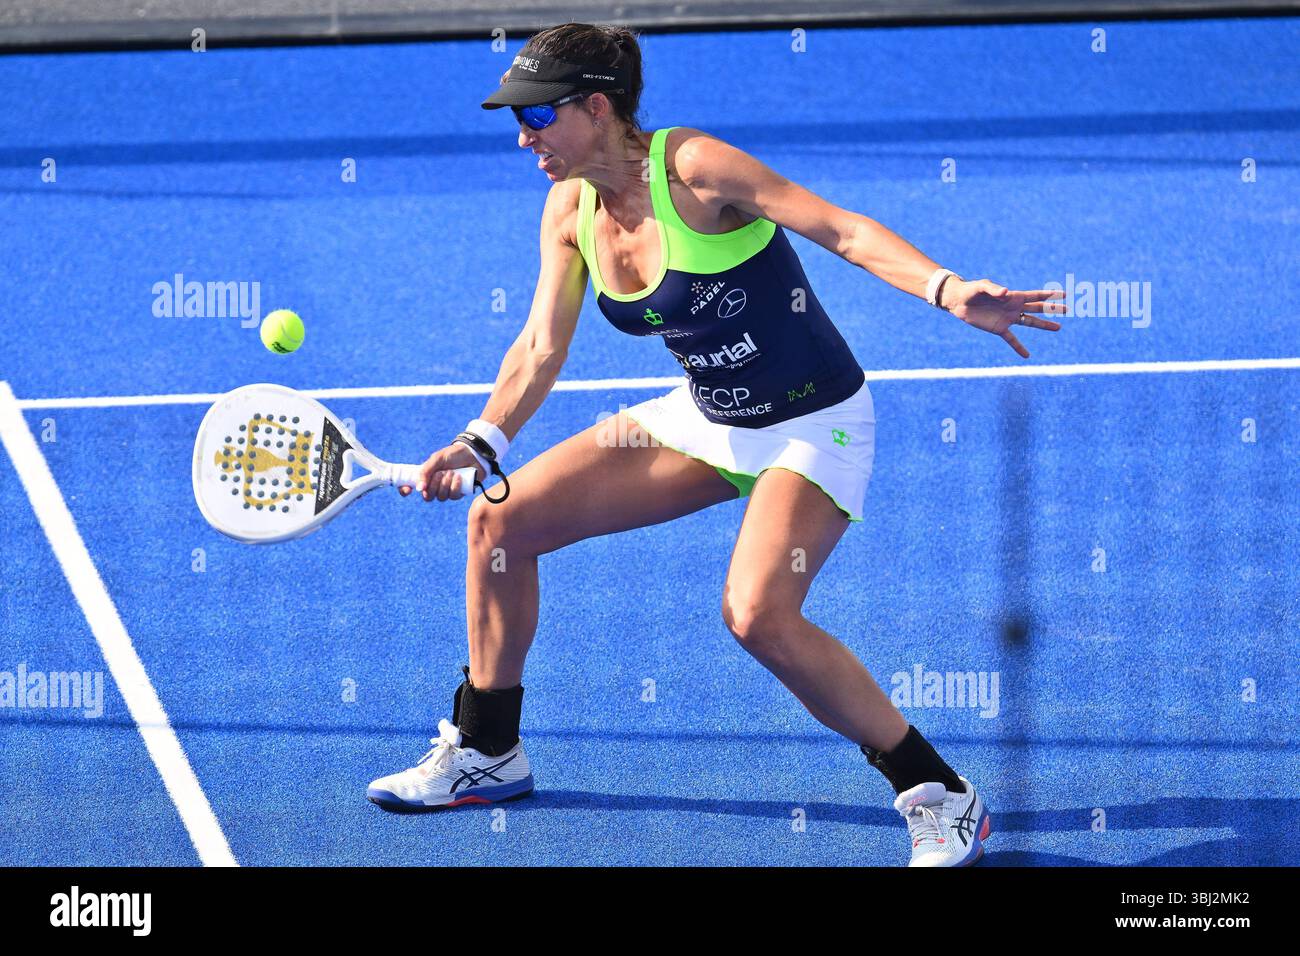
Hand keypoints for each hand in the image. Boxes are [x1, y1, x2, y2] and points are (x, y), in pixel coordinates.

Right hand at [397, 443, 485, 501]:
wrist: (473, 453)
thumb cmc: (454, 454)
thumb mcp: (437, 458)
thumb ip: (426, 471)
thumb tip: (418, 488)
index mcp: (427, 476)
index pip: (411, 487)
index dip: (405, 491)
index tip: (407, 490)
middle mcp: (435, 485)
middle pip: (427, 496)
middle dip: (433, 486)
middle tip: (440, 473)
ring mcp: (447, 490)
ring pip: (440, 497)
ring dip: (445, 485)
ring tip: (451, 472)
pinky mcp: (459, 493)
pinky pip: (453, 496)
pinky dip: (455, 486)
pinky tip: (459, 477)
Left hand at [942, 279, 1066, 357]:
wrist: (959, 302)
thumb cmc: (971, 290)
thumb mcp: (982, 287)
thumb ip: (994, 289)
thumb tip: (1006, 293)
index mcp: (1013, 296)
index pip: (1035, 296)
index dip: (1049, 295)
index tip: (1063, 295)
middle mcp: (1013, 307)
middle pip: (1037, 308)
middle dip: (1052, 309)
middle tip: (1067, 310)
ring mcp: (1007, 319)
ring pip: (1030, 322)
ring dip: (1043, 325)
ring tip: (1058, 328)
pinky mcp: (998, 328)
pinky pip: (1011, 339)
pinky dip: (1019, 347)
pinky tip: (1027, 356)